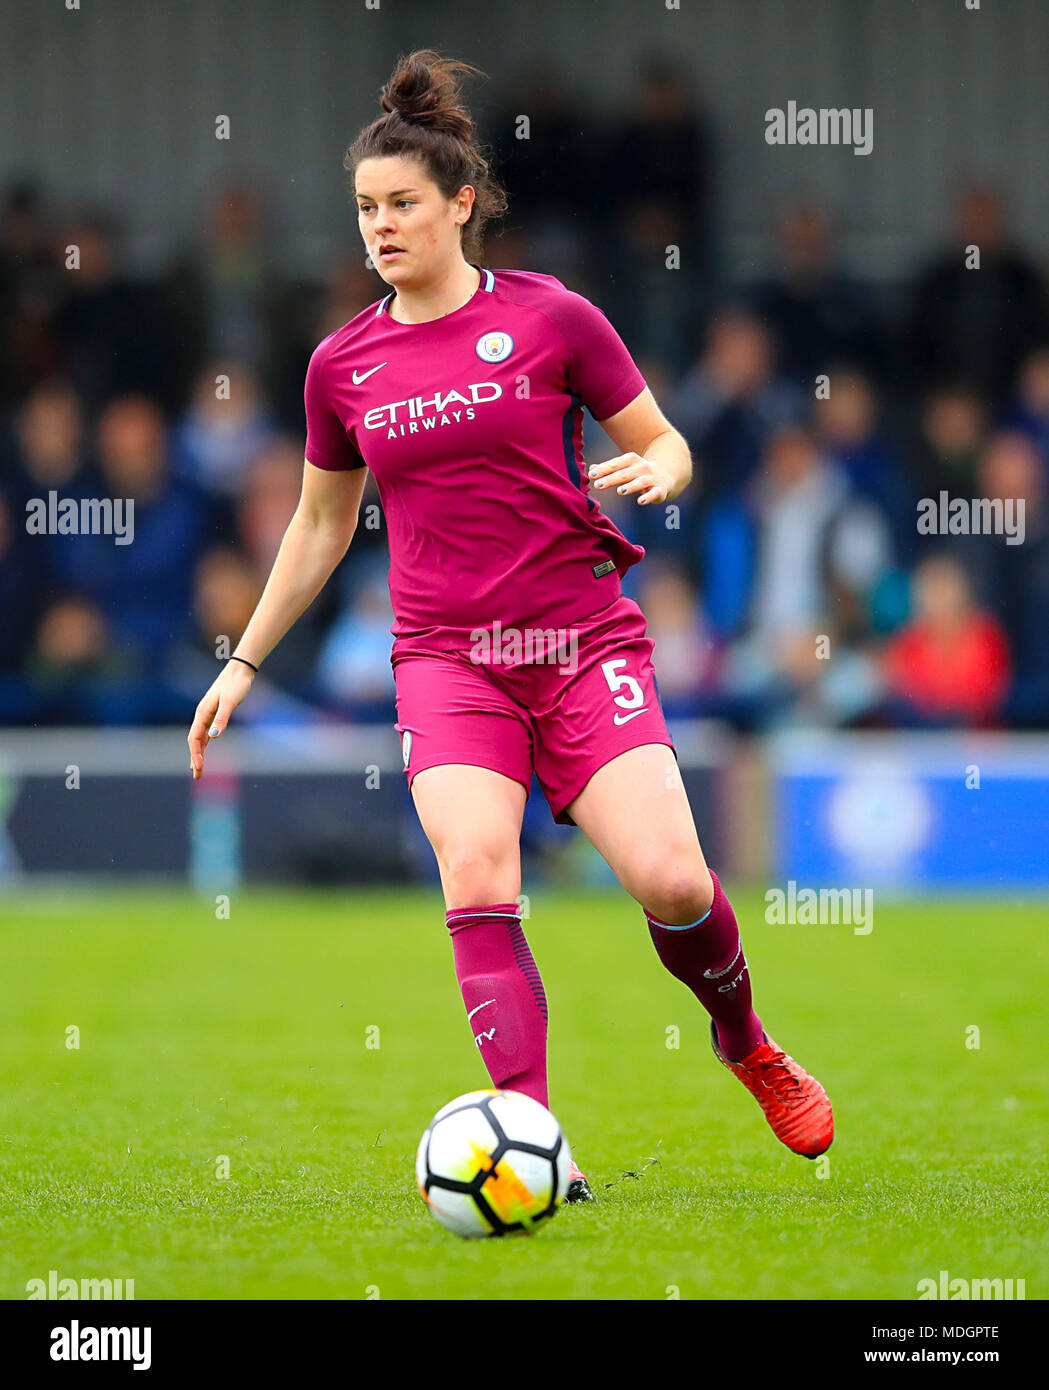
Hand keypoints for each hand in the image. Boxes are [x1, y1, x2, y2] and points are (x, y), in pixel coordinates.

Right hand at [187, 661, 255, 778]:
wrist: (241, 671)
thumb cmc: (236, 685)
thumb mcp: (230, 702)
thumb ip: (222, 718)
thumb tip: (214, 737)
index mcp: (203, 713)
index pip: (195, 738)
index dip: (195, 754)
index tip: (199, 768)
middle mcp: (202, 715)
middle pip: (195, 741)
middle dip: (195, 759)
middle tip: (197, 776)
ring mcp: (208, 715)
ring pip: (200, 738)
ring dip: (198, 754)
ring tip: (198, 770)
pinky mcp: (215, 714)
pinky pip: (206, 734)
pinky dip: (204, 745)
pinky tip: (204, 752)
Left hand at [587, 453, 674, 505]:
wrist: (667, 473)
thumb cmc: (639, 472)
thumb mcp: (625, 467)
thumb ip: (609, 469)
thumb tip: (591, 469)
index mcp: (631, 460)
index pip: (615, 464)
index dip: (603, 469)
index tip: (591, 475)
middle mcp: (641, 467)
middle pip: (624, 473)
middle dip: (611, 479)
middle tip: (598, 485)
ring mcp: (651, 478)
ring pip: (640, 482)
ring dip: (630, 486)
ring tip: (620, 491)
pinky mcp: (660, 489)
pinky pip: (654, 493)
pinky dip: (648, 497)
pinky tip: (641, 501)